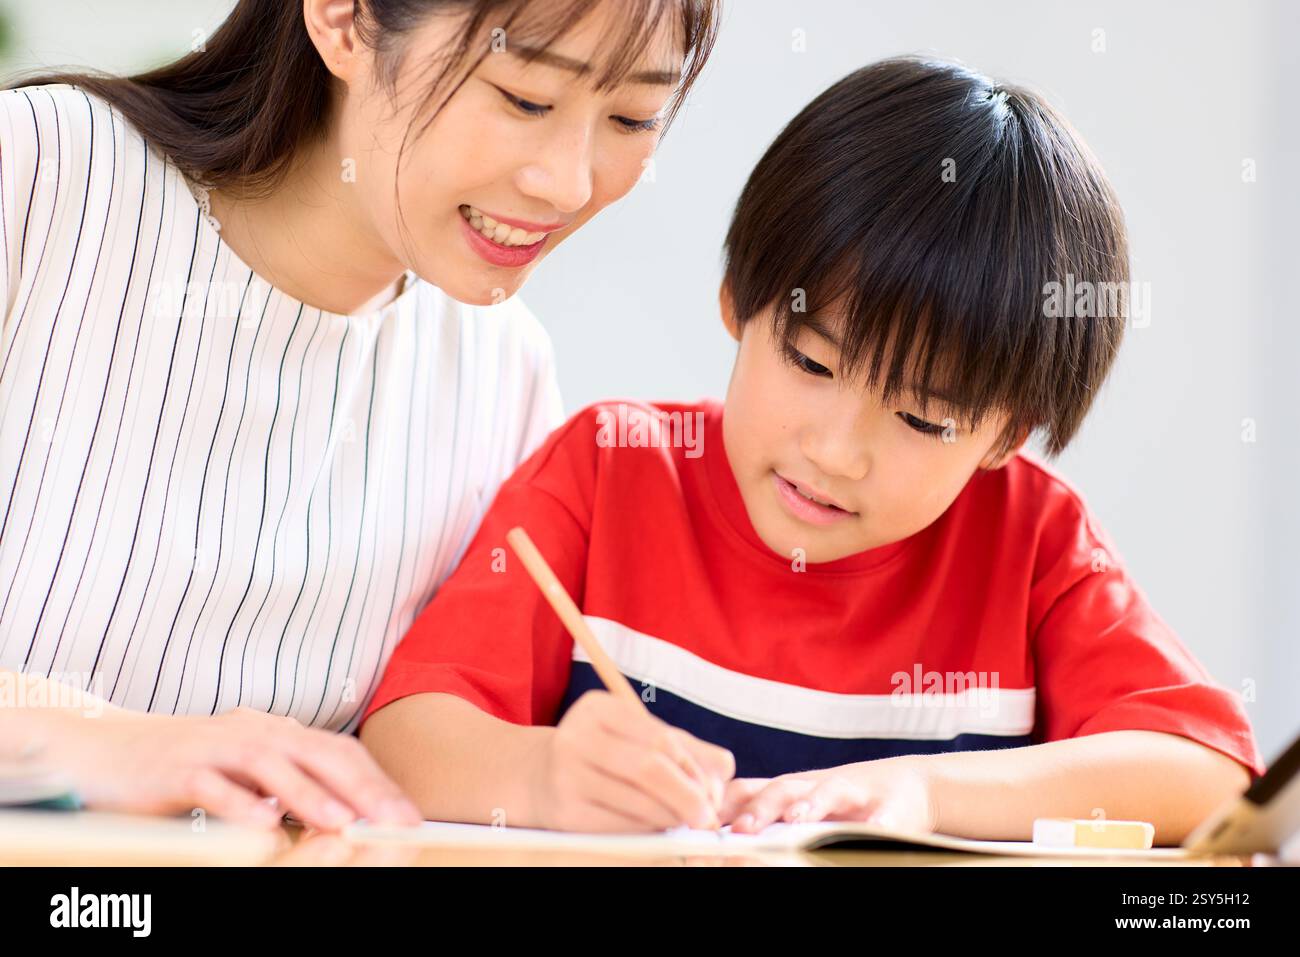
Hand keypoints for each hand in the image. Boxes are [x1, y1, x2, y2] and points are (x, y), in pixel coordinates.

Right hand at [35, 706, 421, 830]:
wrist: (99, 751)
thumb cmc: (179, 766)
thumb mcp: (243, 770)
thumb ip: (286, 783)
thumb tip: (342, 809)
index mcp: (272, 731)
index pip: (336, 750)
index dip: (375, 780)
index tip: (405, 815)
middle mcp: (249, 731)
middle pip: (315, 752)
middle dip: (359, 787)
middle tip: (392, 821)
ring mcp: (211, 746)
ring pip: (270, 765)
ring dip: (309, 794)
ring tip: (343, 822)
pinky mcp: (173, 769)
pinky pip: (210, 785)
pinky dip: (238, 804)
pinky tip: (263, 827)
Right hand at [527, 690, 734, 831]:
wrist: (539, 777)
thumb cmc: (602, 755)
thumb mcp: (638, 739)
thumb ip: (685, 748)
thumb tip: (726, 768)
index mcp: (598, 708)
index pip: (660, 738)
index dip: (693, 767)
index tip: (713, 790)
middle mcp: (576, 736)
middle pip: (648, 768)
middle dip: (687, 796)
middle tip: (708, 817)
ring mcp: (565, 775)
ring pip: (636, 801)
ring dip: (671, 818)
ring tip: (685, 823)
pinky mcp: (564, 812)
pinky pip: (619, 827)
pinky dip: (646, 831)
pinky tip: (656, 830)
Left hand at [721, 758, 936, 834]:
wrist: (910, 786)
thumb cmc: (842, 800)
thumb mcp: (795, 800)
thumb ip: (757, 805)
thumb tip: (712, 825)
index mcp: (789, 791)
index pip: (749, 791)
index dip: (727, 805)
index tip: (703, 822)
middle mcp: (816, 788)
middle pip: (783, 789)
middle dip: (761, 808)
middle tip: (741, 830)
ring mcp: (853, 795)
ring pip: (829, 793)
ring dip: (812, 805)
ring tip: (798, 821)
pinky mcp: (891, 809)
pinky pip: (884, 817)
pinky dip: (879, 824)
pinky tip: (874, 831)